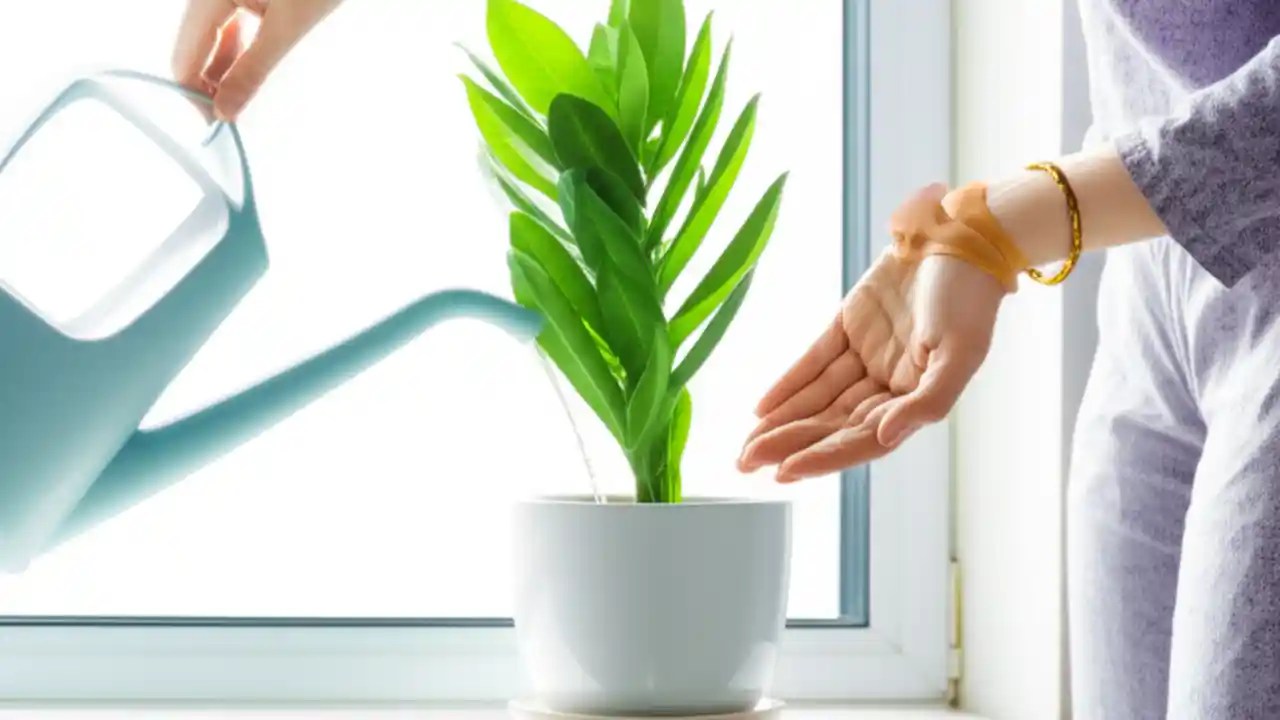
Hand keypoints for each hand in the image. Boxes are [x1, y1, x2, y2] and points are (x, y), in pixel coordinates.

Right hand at [172, 0, 342, 119]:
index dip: (194, 93)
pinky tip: (246, 71)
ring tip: (239, 99)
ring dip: (220, 69)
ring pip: (208, 37)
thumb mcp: (287, 29)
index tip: (215, 125)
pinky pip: (225, 24)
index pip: (184, 56)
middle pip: (191, 46)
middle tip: (229, 117)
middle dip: (205, 83)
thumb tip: (224, 112)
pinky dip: (234, 50)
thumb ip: (252, 71)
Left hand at [738, 184, 1004, 482]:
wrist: (959, 237)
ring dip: (782, 420)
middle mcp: (888, 384)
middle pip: (831, 423)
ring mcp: (866, 356)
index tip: (785, 470)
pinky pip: (812, 362)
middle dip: (789, 444)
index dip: (823, 457)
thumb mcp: (960, 354)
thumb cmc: (969, 299)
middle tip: (745, 463)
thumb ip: (927, 402)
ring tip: (745, 446)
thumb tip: (886, 439)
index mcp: (915, 399)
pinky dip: (787, 384)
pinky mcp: (849, 326)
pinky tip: (761, 408)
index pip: (861, 438)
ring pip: (817, 397)